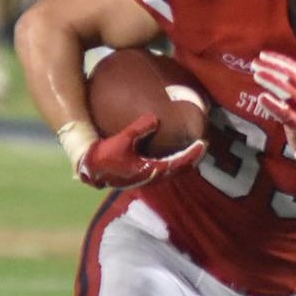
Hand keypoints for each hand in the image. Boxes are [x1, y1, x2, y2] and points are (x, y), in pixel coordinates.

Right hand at [75, 114, 204, 188]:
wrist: (90, 168)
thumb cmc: (104, 155)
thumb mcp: (121, 140)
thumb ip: (139, 128)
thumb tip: (155, 118)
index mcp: (150, 171)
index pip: (178, 163)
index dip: (193, 154)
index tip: (204, 143)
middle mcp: (152, 177)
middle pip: (180, 169)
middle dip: (193, 158)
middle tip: (204, 145)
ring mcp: (148, 178)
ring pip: (173, 171)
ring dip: (184, 161)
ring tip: (194, 148)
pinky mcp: (142, 174)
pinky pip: (165, 169)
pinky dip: (174, 161)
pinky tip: (175, 152)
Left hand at [250, 51, 295, 164]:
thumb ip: (288, 90)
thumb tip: (270, 74)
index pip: (295, 69)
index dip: (279, 60)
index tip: (263, 55)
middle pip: (292, 76)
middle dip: (274, 67)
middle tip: (256, 63)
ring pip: (289, 91)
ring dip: (272, 81)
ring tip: (256, 75)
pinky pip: (285, 113)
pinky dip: (273, 105)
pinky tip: (261, 98)